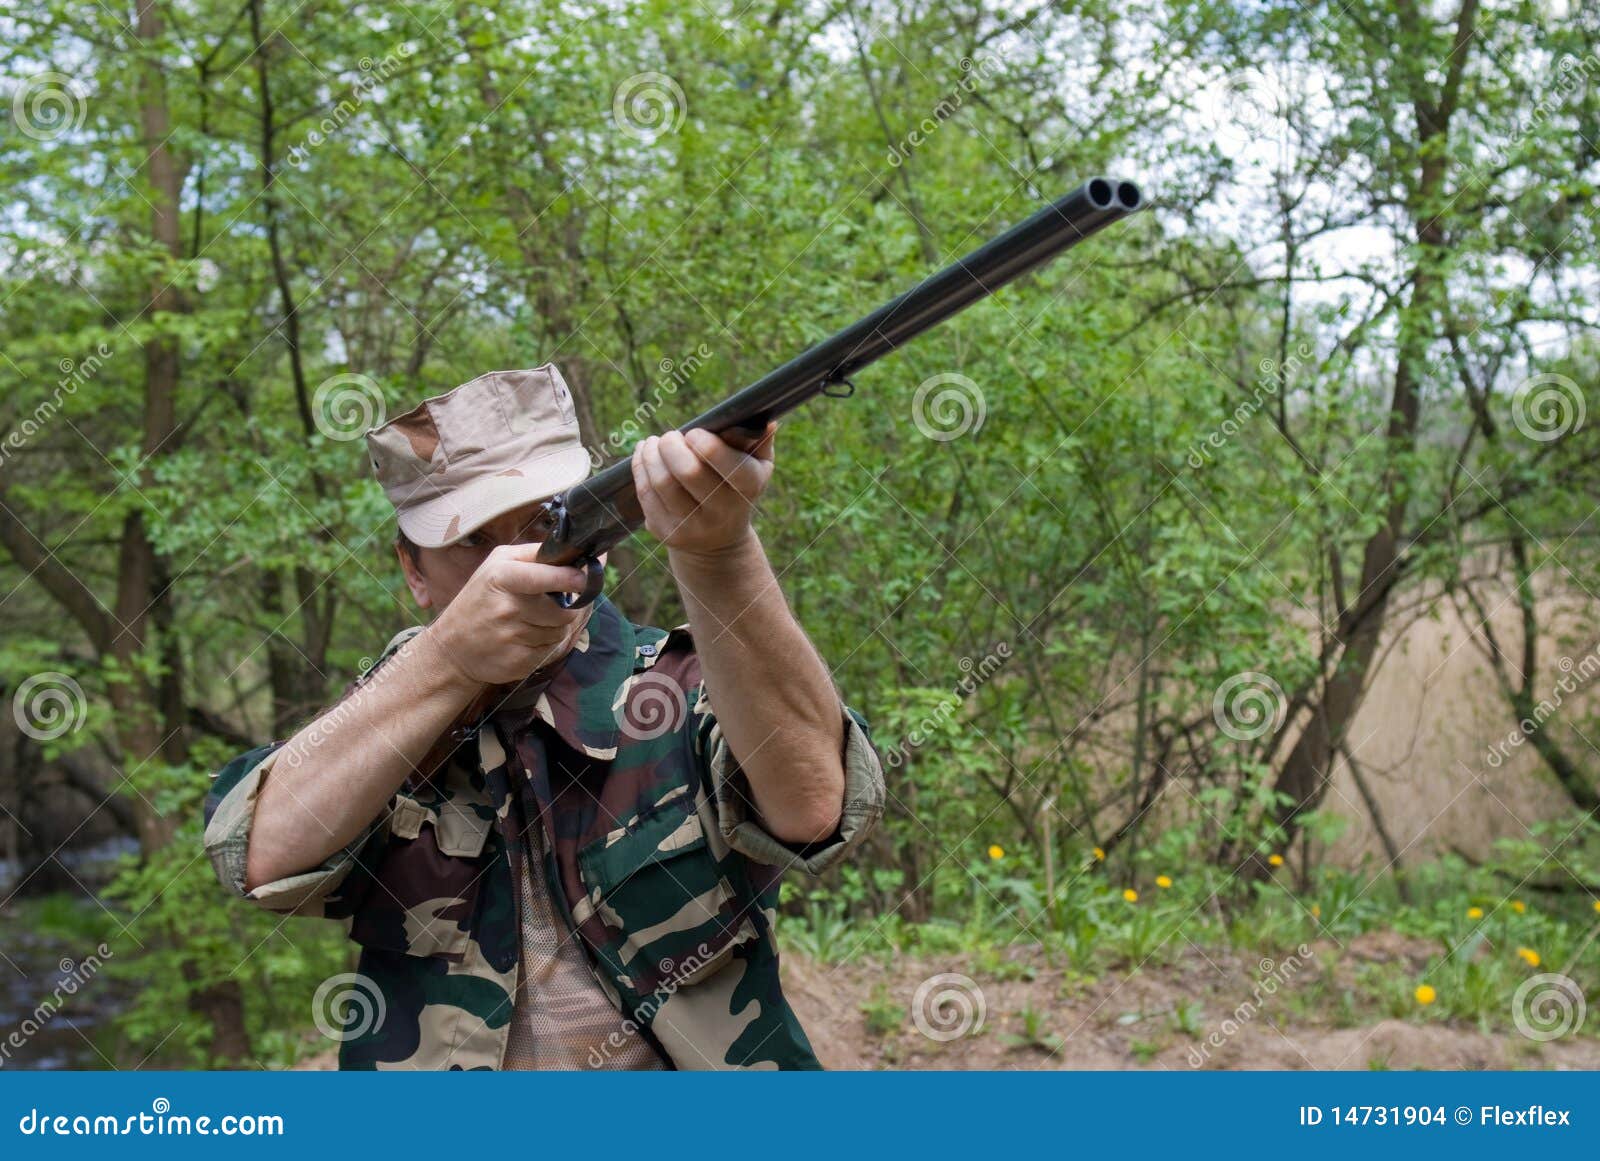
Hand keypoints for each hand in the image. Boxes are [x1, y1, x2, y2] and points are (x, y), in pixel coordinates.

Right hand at [425, 543, 592, 686]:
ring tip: (528, 623)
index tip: (583, 579)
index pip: (549, 576)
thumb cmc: (482, 598)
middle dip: (564, 608)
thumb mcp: (499, 565)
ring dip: (553, 628)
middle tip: (547, 606)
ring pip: (560, 631)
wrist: (451, 647)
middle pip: (563, 609)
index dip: (573, 579)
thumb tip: (593, 556)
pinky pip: (551, 650)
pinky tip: (523, 640)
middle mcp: (506, 606)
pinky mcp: (517, 661)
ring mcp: (511, 636)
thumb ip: (541, 555)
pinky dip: (544, 646)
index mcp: (501, 576)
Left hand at [632, 424, 775, 557]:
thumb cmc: (737, 487)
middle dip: (672, 445)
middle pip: (688, 472)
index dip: (706, 444)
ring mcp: (691, 526)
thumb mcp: (757, 466)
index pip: (729, 466)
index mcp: (748, 488)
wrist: (718, 541)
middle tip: (670, 436)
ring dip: (651, 454)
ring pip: (661, 482)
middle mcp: (721, 512)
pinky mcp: (666, 531)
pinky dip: (640, 467)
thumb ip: (760, 440)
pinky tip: (644, 454)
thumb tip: (766, 422)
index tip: (694, 433)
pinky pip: (645, 494)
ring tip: (655, 443)